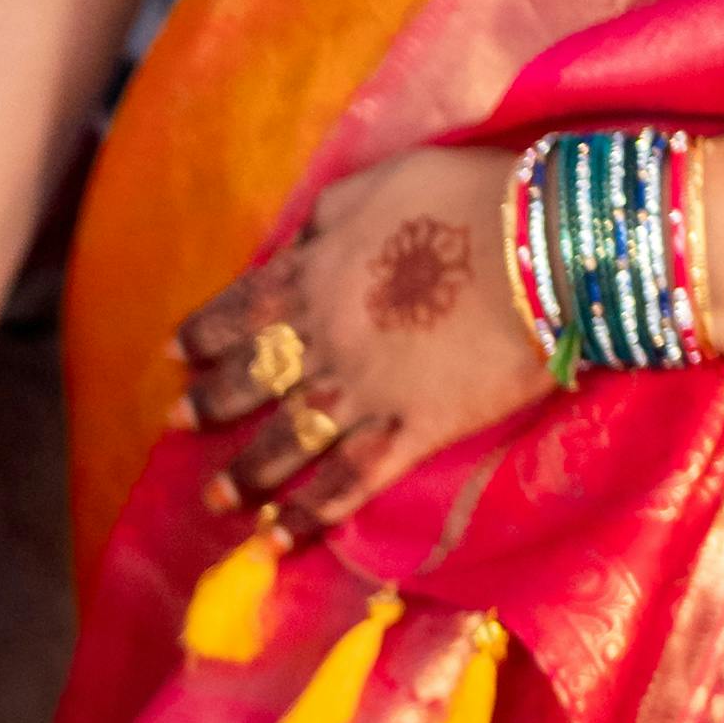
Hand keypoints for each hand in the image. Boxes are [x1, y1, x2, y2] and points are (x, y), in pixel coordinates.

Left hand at [175, 147, 545, 546]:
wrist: (547, 245)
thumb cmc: (474, 196)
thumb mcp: (384, 182)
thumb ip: (331, 217)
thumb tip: (299, 241)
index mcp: (315, 273)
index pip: (242, 309)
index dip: (205, 333)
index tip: (175, 354)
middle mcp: (325, 338)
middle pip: (253, 377)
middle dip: (211, 403)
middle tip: (176, 424)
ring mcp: (365, 391)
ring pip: (288, 440)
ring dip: (246, 474)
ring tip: (216, 500)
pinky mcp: (412, 433)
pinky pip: (349, 482)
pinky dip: (310, 516)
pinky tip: (277, 540)